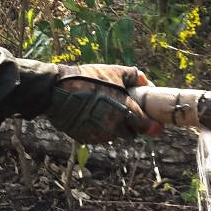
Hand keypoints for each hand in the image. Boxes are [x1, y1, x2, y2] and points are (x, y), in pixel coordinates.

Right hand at [45, 64, 163, 143]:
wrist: (57, 91)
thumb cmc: (88, 79)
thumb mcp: (113, 71)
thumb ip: (135, 77)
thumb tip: (147, 83)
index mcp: (125, 111)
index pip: (147, 127)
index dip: (151, 125)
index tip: (153, 123)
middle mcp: (115, 127)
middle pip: (131, 133)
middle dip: (130, 124)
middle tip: (123, 111)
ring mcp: (99, 135)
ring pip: (114, 135)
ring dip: (113, 126)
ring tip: (102, 109)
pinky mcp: (86, 139)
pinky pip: (98, 136)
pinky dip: (98, 129)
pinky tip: (90, 115)